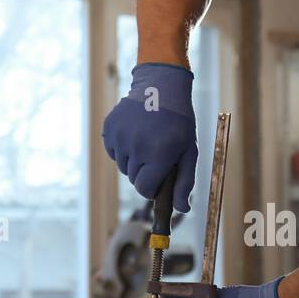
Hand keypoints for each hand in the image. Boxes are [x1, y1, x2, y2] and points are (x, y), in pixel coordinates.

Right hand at [100, 62, 196, 212]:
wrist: (160, 87)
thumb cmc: (179, 122)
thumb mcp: (189, 151)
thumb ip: (184, 183)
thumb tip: (182, 210)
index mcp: (158, 156)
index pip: (144, 190)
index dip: (152, 187)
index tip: (158, 177)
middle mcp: (137, 148)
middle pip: (133, 178)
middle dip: (144, 171)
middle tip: (156, 152)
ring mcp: (120, 137)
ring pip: (122, 165)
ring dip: (133, 159)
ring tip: (146, 140)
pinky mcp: (109, 129)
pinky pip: (112, 151)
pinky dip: (121, 148)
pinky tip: (134, 133)